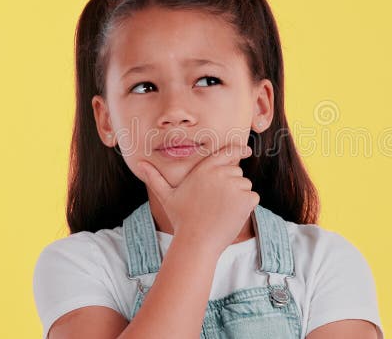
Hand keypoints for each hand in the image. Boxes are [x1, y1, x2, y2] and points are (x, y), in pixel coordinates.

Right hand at [134, 142, 258, 253]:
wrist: (196, 242)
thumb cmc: (181, 220)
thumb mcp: (167, 196)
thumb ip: (155, 177)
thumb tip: (138, 163)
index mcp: (204, 169)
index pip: (227, 152)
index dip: (238, 149)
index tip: (246, 149)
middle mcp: (220, 173)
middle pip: (237, 171)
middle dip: (231, 184)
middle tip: (216, 203)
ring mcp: (234, 185)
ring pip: (245, 185)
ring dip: (239, 196)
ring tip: (221, 211)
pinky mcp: (245, 199)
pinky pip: (253, 197)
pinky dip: (247, 206)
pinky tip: (231, 215)